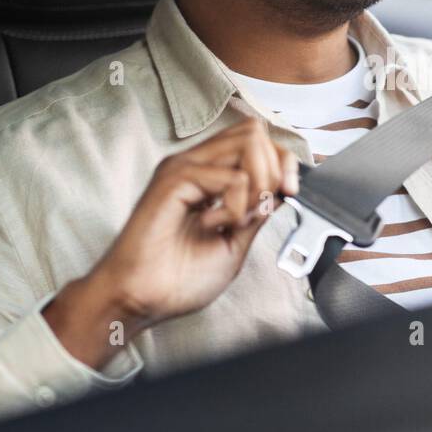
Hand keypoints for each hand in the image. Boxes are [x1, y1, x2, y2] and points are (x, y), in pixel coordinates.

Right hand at [43, 117, 297, 367]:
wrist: (141, 299)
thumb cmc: (177, 279)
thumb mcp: (235, 243)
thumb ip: (256, 212)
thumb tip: (281, 189)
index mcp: (208, 175)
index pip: (257, 140)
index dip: (283, 161)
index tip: (290, 192)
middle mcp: (196, 163)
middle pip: (255, 132)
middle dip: (275, 170)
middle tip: (261, 209)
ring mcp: (184, 167)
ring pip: (248, 142)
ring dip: (259, 185)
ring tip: (237, 219)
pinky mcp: (175, 179)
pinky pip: (232, 177)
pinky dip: (235, 207)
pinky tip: (211, 226)